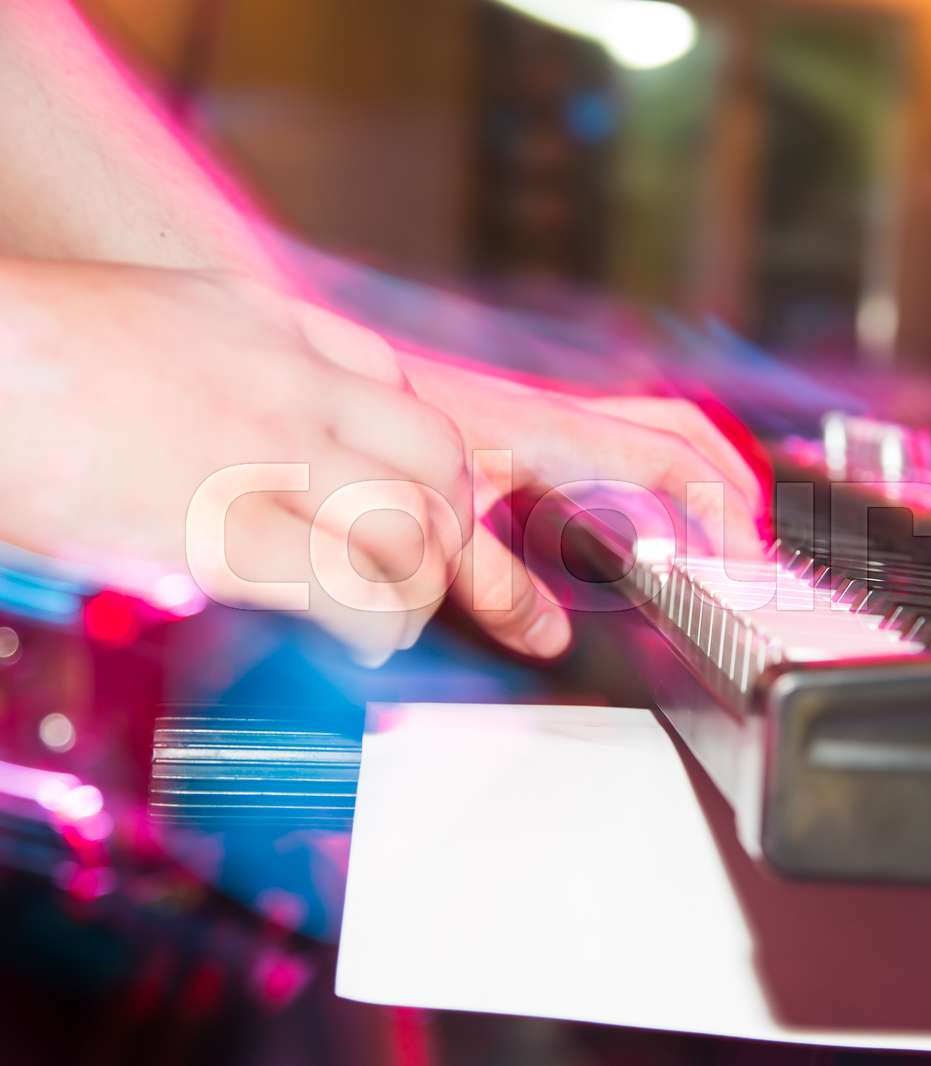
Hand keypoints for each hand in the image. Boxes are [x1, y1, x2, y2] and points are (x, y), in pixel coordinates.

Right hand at [0, 259, 473, 665]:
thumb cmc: (26, 356)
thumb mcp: (154, 320)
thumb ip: (223, 360)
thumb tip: (249, 435)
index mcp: (266, 322)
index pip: (397, 384)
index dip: (420, 461)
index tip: (404, 504)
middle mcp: (288, 380)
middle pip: (435, 455)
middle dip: (444, 526)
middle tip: (412, 573)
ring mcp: (264, 452)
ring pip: (411, 526)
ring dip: (417, 587)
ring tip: (388, 621)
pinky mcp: (222, 529)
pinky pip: (351, 586)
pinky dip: (377, 625)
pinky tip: (362, 644)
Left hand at [400, 355, 768, 657]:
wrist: (323, 375)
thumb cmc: (369, 434)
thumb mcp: (438, 524)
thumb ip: (494, 585)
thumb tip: (552, 639)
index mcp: (549, 433)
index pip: (664, 459)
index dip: (716, 506)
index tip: (748, 557)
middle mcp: (557, 419)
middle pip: (677, 432)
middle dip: (728, 484)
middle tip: (754, 547)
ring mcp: (544, 423)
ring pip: (647, 435)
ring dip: (692, 481)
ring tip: (717, 539)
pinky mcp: (524, 435)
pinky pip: (610, 452)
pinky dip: (645, 486)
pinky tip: (635, 529)